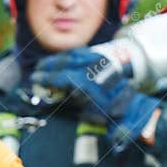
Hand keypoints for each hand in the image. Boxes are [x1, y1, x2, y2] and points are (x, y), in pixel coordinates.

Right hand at [31, 48, 159, 149]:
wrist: (133, 103)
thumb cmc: (109, 113)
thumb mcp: (88, 114)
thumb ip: (68, 106)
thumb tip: (49, 99)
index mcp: (85, 83)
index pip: (58, 77)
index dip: (44, 78)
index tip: (34, 79)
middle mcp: (90, 68)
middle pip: (62, 62)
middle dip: (47, 66)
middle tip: (37, 70)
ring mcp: (97, 59)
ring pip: (71, 54)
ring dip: (56, 59)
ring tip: (46, 64)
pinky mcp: (102, 56)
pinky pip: (81, 51)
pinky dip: (69, 54)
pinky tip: (62, 59)